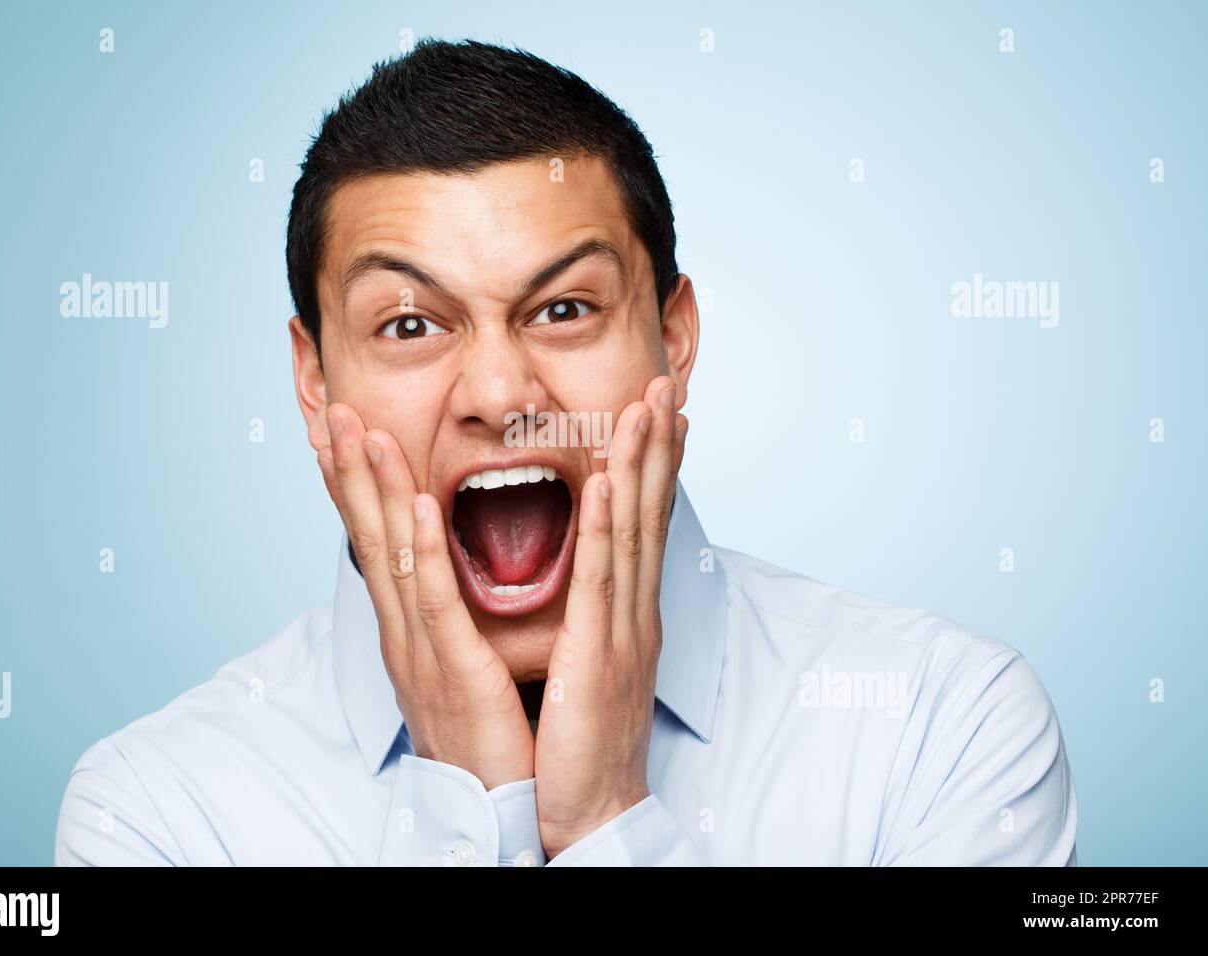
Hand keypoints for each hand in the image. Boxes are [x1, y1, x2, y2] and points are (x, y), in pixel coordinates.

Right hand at [310, 402, 534, 789]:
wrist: (491, 806)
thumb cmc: (484, 735)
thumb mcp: (457, 663)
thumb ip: (449, 616)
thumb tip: (445, 575)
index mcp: (409, 628)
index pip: (375, 542)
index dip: (354, 487)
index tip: (339, 436)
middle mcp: (404, 632)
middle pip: (370, 537)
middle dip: (350, 472)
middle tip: (333, 412)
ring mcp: (422, 650)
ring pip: (394, 556)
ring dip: (378, 491)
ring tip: (363, 433)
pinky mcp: (454, 671)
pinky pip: (437, 603)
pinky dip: (425, 551)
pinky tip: (419, 507)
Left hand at [533, 376, 686, 858]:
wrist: (595, 808)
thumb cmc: (584, 740)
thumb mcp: (592, 665)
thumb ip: (593, 617)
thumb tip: (592, 582)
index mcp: (629, 613)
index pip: (645, 523)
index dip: (656, 464)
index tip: (661, 413)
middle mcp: (635, 612)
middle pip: (649, 512)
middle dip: (657, 445)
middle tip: (664, 384)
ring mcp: (622, 630)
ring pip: (631, 531)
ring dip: (638, 464)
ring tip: (644, 405)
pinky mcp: (596, 655)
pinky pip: (598, 580)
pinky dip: (603, 526)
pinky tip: (605, 480)